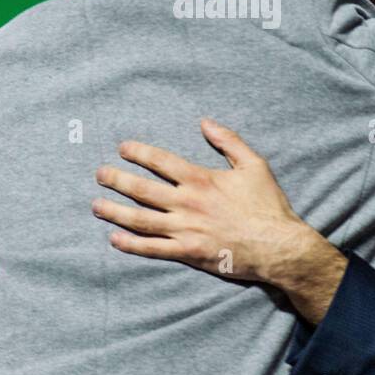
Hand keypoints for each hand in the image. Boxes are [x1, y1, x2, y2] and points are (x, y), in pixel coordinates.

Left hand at [92, 119, 346, 320]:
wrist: (278, 246)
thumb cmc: (268, 206)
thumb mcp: (254, 164)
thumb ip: (229, 141)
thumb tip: (205, 122)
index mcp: (201, 180)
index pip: (161, 162)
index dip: (139, 153)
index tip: (122, 148)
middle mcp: (188, 203)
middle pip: (143, 189)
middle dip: (117, 180)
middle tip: (99, 174)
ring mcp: (186, 230)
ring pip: (141, 219)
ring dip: (115, 212)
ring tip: (96, 205)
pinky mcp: (189, 253)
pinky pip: (153, 249)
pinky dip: (132, 245)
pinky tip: (115, 239)